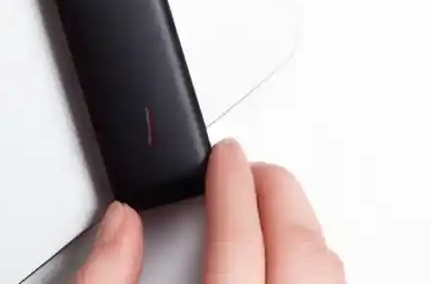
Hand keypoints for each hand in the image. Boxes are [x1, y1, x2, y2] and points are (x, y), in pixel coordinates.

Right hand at [75, 140, 343, 282]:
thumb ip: (100, 279)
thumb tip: (121, 223)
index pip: (239, 241)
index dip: (230, 186)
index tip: (223, 157)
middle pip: (298, 248)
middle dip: (277, 194)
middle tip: (249, 168)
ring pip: (330, 272)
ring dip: (303, 230)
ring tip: (270, 205)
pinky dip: (316, 267)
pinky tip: (290, 256)